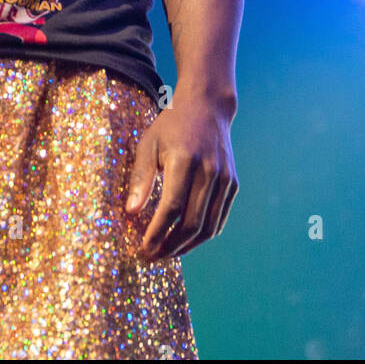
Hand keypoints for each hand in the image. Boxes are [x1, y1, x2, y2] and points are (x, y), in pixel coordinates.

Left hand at [124, 92, 237, 260]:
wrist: (207, 106)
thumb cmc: (171, 125)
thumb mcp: (148, 144)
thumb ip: (140, 179)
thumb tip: (131, 213)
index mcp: (185, 159)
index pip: (171, 208)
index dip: (157, 233)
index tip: (142, 249)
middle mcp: (209, 171)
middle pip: (191, 223)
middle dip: (170, 247)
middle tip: (151, 257)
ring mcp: (225, 179)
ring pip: (208, 227)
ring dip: (186, 247)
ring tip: (165, 253)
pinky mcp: (233, 184)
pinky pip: (218, 219)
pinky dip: (202, 235)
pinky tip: (184, 240)